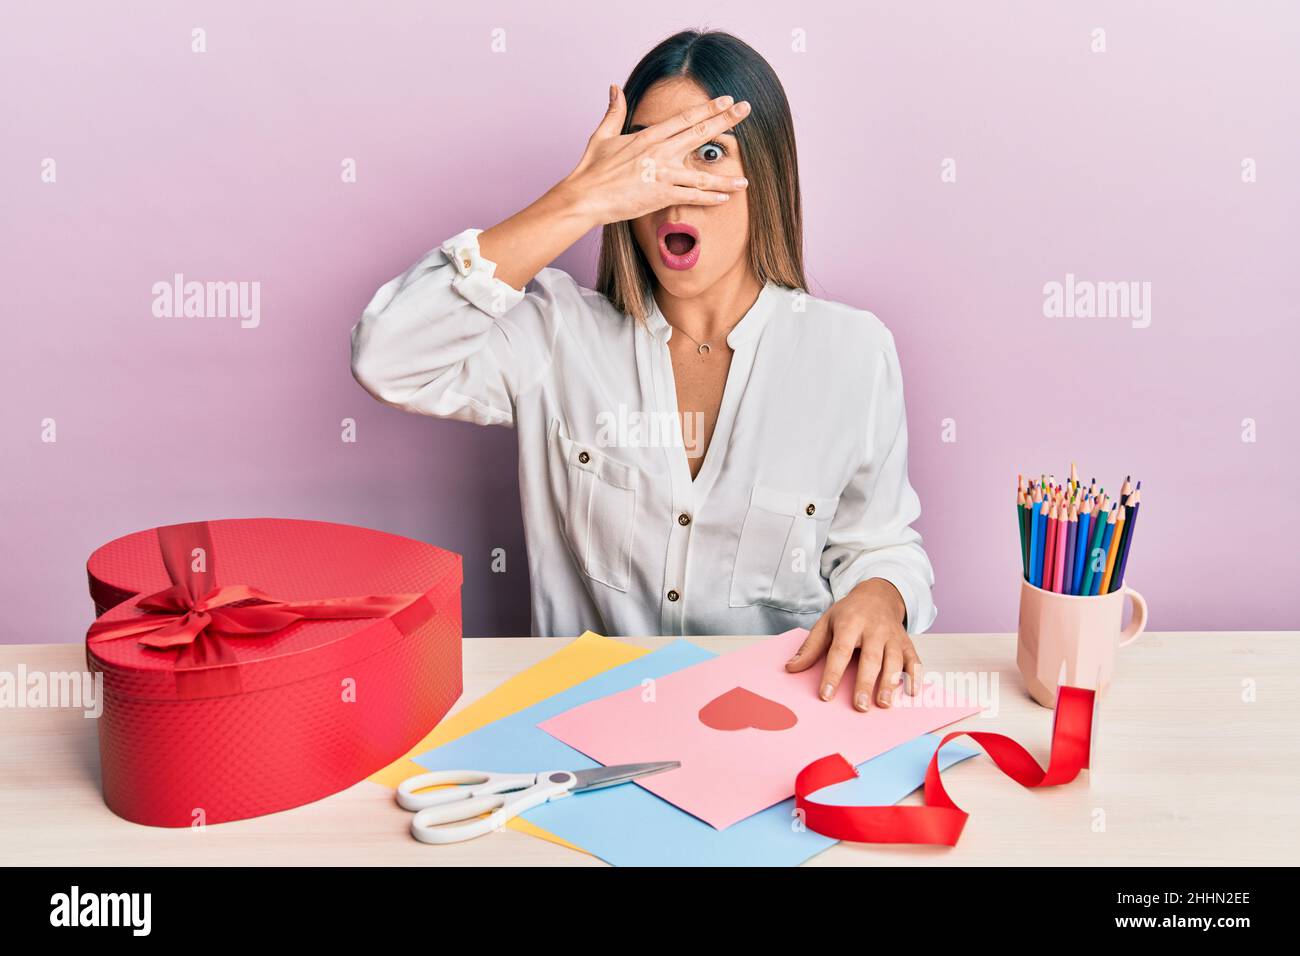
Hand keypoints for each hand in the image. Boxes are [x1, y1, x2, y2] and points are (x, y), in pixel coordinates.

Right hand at [556, 85, 751, 226]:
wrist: (584, 197)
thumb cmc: (591, 170)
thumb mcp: (602, 136)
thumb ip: (613, 112)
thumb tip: (613, 88)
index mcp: (648, 136)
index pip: (686, 118)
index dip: (709, 108)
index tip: (727, 100)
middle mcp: (659, 152)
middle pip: (700, 133)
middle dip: (726, 121)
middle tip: (746, 110)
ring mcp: (662, 174)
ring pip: (701, 175)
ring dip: (725, 178)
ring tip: (745, 180)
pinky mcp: (660, 195)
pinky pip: (691, 197)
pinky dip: (709, 198)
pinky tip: (725, 199)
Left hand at [785, 579, 922, 711]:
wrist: (878, 595)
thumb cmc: (849, 614)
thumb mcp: (826, 623)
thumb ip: (811, 647)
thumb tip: (791, 668)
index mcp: (850, 624)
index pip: (840, 651)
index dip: (832, 674)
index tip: (826, 695)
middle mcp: (874, 630)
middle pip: (870, 658)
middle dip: (865, 683)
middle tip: (859, 706)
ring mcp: (893, 636)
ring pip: (894, 660)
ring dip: (890, 683)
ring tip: (882, 704)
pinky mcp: (907, 643)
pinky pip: (914, 660)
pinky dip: (914, 676)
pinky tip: (911, 693)